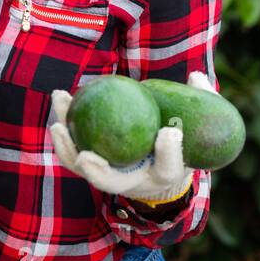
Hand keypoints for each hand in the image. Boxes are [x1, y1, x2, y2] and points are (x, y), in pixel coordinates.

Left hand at [49, 71, 217, 203]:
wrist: (164, 164)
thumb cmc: (181, 139)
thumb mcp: (198, 127)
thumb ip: (200, 102)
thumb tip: (195, 78)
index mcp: (166, 175)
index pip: (167, 168)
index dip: (168, 152)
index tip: (168, 132)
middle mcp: (135, 182)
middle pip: (111, 182)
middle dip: (96, 172)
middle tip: (86, 156)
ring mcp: (111, 175)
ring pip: (83, 167)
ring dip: (67, 146)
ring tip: (58, 120)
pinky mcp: (93, 164)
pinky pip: (73, 150)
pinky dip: (64, 131)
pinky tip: (61, 99)